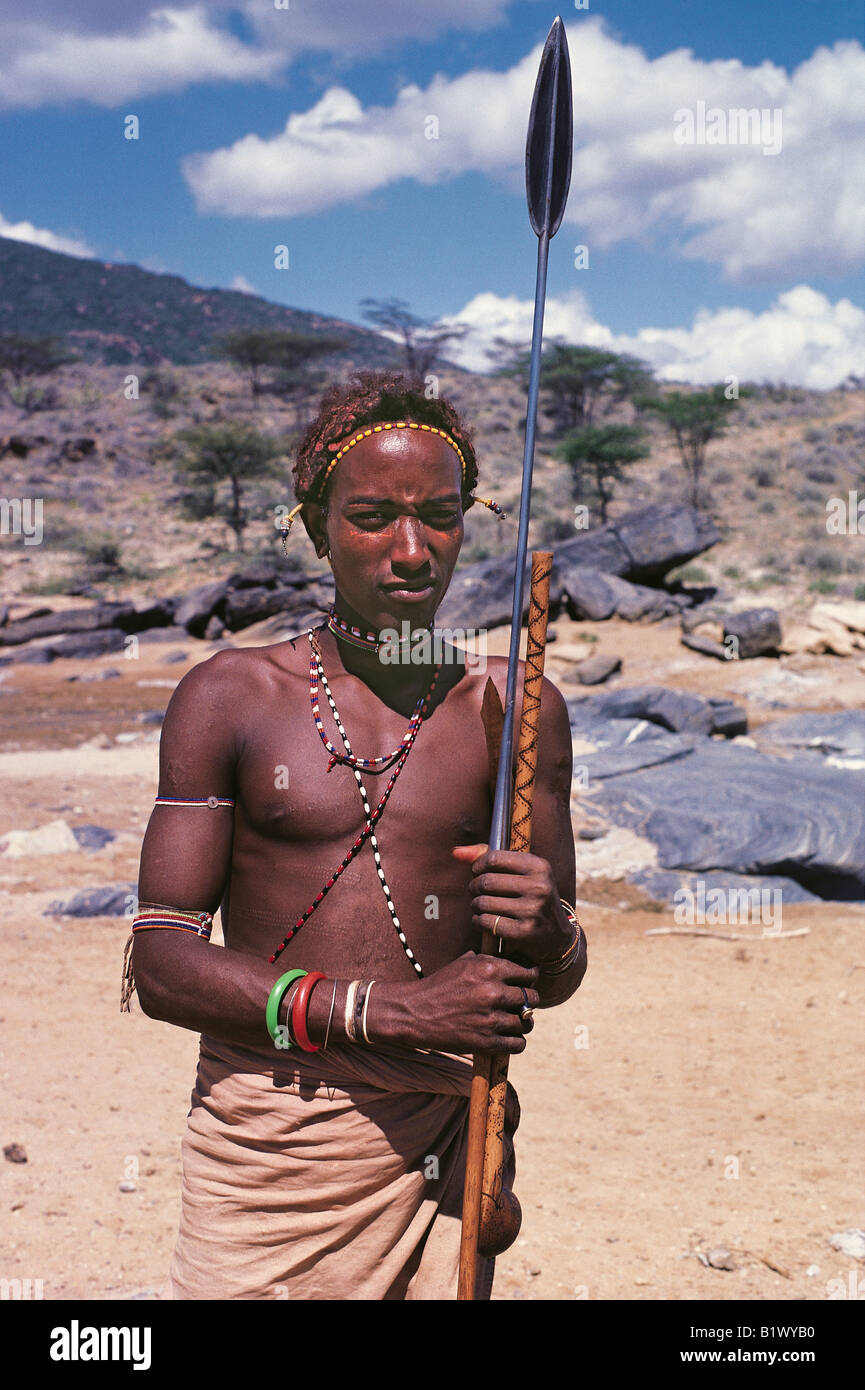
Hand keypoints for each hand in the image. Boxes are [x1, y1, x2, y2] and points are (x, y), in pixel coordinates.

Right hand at [395, 950, 539, 1054]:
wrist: (413, 1013)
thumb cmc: (439, 985)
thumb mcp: (463, 963)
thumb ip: (489, 961)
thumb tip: (514, 961)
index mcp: (489, 968)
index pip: (529, 973)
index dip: (529, 979)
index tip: (525, 984)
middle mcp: (493, 991)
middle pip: (532, 998)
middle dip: (528, 1001)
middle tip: (518, 1005)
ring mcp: (490, 1018)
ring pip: (527, 1022)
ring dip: (523, 1023)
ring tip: (514, 1022)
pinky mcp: (486, 1042)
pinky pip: (518, 1044)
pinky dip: (516, 1042)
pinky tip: (507, 1037)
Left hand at [451, 842, 573, 965]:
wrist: (555, 934)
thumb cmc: (530, 895)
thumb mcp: (520, 871)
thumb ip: (487, 856)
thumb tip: (455, 852)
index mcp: (539, 866)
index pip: (494, 858)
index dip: (478, 865)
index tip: (477, 872)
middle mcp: (539, 887)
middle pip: (486, 881)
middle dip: (474, 886)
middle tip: (475, 891)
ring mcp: (533, 910)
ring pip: (484, 903)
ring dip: (475, 905)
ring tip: (479, 905)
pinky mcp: (524, 932)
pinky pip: (487, 922)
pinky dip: (478, 921)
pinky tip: (483, 920)